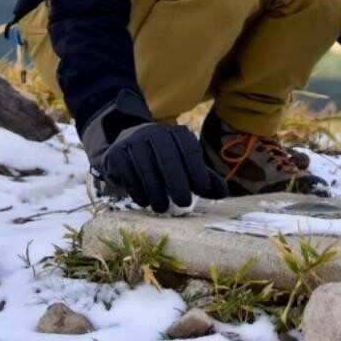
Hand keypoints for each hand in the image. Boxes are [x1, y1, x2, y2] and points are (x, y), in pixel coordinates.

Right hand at [102, 122, 228, 212]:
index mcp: (177, 133)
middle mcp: (155, 133)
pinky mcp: (116, 153)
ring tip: (162, 208)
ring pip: (146, 166)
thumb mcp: (185, 166)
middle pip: (168, 157)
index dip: (197, 169)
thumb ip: (204, 178)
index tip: (202, 190)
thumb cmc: (164, 161)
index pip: (190, 149)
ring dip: (156, 190)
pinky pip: (128, 172)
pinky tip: (144, 201)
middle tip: (184, 202)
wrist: (128, 147)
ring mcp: (134, 141)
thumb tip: (223, 192)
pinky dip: (137, 189)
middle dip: (177, 181)